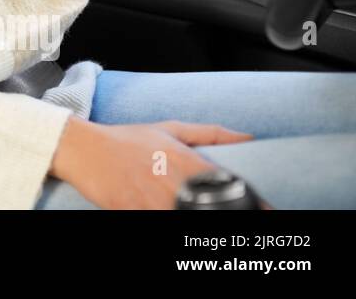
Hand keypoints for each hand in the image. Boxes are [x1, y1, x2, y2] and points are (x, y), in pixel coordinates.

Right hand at [50, 116, 256, 209]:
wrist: (83, 148)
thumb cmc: (127, 139)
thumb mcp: (169, 128)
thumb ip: (211, 133)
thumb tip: (250, 137)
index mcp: (186, 159)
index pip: (231, 186)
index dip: (255, 203)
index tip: (271, 212)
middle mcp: (173, 180)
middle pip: (214, 208)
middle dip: (231, 215)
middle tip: (245, 223)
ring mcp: (153, 199)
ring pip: (187, 218)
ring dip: (198, 220)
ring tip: (206, 225)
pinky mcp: (132, 212)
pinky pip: (157, 222)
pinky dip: (170, 225)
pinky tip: (176, 225)